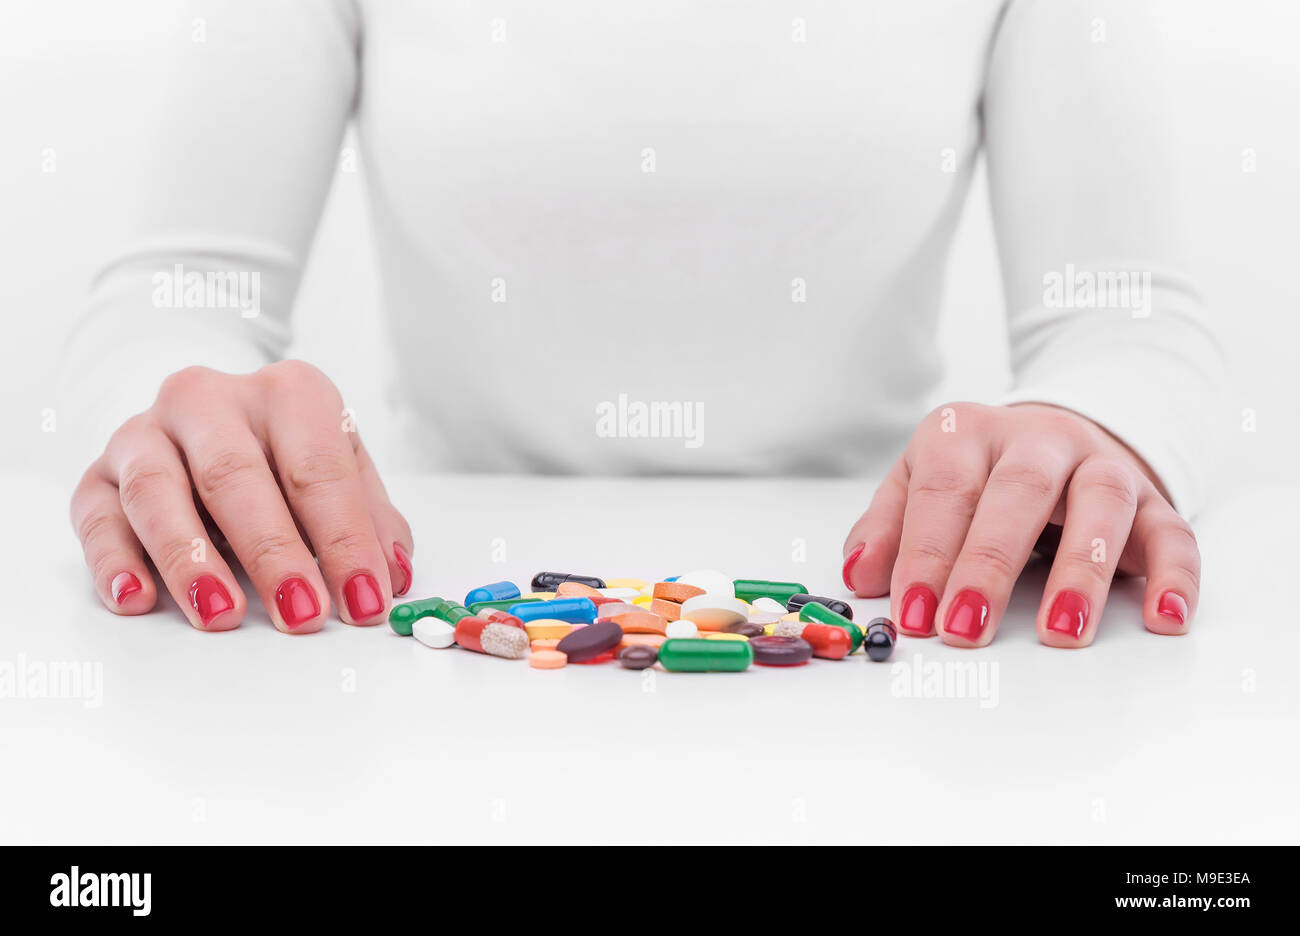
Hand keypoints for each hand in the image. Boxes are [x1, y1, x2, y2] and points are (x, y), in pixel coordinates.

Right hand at [70, 362, 412, 632]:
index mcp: (288, 393)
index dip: (345, 540)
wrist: (209, 418)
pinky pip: (98, 514)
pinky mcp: (99, 472)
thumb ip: (372, 523)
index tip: (364, 600)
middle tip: (301, 614)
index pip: (318, 469)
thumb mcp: (342, 475)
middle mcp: (211, 400)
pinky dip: (114, 559)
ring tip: (222, 613)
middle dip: (274, 552)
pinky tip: (138, 598)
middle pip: (236, 476)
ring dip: (190, 559)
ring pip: (157, 490)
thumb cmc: (289, 456)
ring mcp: (147, 432)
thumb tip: (390, 576)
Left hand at [842, 402, 1198, 647]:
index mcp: (966, 431)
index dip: (926, 554)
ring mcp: (1101, 464)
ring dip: (1082, 570)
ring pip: (1101, 502)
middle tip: (967, 630)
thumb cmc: (974, 476)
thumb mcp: (918, 484)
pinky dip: (1174, 576)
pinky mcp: (1154, 500)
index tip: (914, 616)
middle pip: (1018, 491)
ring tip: (1062, 632)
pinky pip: (1174, 532)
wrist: (1055, 438)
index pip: (943, 490)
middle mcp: (1038, 438)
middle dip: (989, 564)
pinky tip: (1162, 618)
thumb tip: (859, 576)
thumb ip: (887, 527)